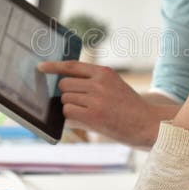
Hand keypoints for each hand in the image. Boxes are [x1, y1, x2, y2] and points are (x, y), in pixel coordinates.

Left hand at [37, 61, 157, 146]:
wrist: (148, 123)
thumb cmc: (129, 107)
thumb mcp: (114, 86)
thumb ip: (92, 82)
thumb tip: (63, 87)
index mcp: (104, 72)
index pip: (72, 66)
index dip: (53, 66)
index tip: (40, 67)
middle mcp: (99, 83)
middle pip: (65, 85)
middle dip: (68, 95)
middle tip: (82, 104)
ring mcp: (96, 99)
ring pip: (65, 100)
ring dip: (71, 108)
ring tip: (90, 113)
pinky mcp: (93, 115)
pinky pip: (68, 113)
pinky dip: (72, 118)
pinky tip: (86, 121)